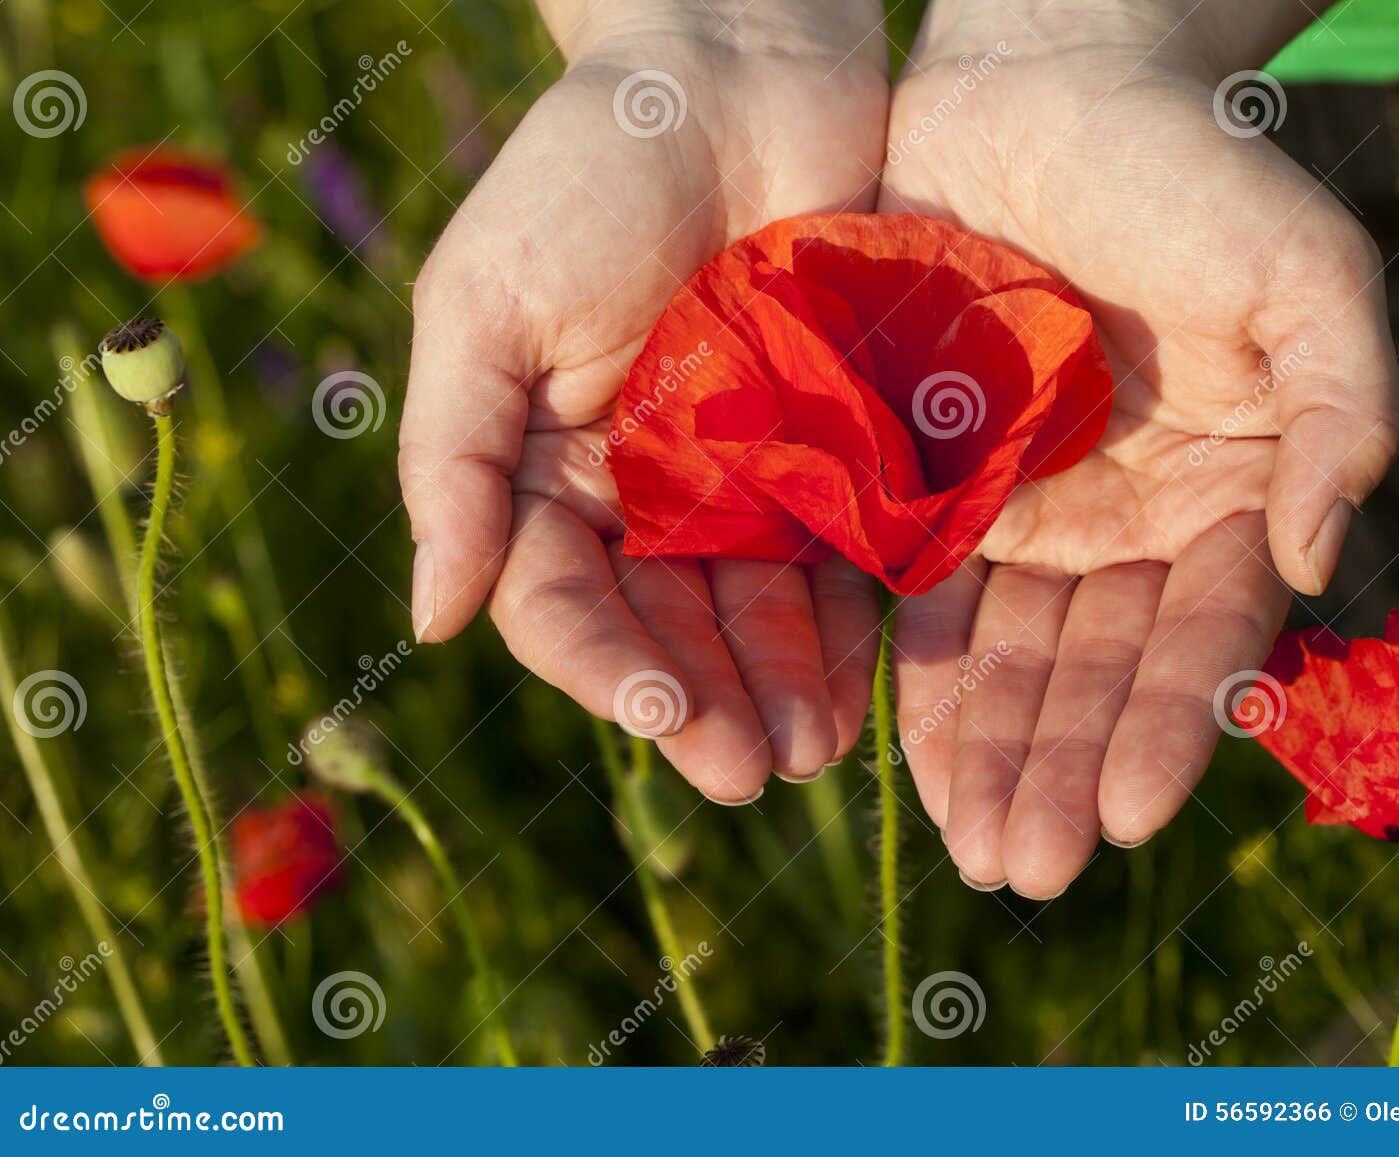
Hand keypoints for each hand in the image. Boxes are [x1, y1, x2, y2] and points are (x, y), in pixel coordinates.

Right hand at [400, 2, 888, 800]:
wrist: (737, 69)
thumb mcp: (484, 308)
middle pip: (669, 627)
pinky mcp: (836, 448)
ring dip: (784, 686)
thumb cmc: (586, 173)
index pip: (564, 601)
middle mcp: (644, 491)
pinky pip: (842, 553)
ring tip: (817, 751)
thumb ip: (453, 463)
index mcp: (547, 470)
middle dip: (707, 704)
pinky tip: (871, 681)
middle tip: (756, 772)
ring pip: (759, 611)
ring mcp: (744, 475)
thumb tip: (428, 621)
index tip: (656, 716)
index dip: (606, 668)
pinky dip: (852, 620)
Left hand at [882, 0, 1398, 895]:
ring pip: (1010, 660)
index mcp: (1223, 491)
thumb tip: (1316, 558)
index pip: (1201, 635)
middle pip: (1097, 673)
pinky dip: (917, 685)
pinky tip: (908, 769)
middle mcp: (1126, 523)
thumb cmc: (1184, 171)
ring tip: (979, 851)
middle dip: (1067, 772)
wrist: (1034, 91)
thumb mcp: (1304, 274)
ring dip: (994, 759)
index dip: (1167, 725)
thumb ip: (1336, 414)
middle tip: (1033, 871)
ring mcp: (1026, 512)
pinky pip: (922, 601)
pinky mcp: (931, 485)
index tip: (1131, 813)